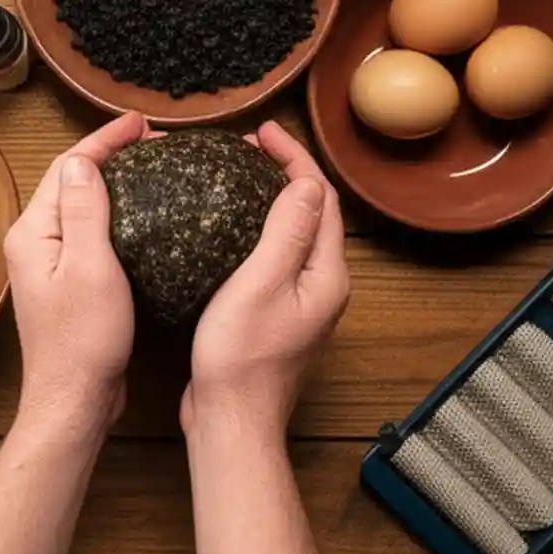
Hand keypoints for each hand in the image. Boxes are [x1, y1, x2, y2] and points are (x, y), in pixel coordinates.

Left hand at [4, 111, 155, 432]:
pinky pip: (90, 232)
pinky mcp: (68, 283)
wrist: (74, 399)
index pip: (68, 167)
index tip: (140, 124)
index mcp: (34, 232)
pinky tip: (143, 215)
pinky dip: (116, 213)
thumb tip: (82, 160)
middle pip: (71, 182)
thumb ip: (83, 211)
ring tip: (150, 167)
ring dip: (114, 181)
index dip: (104, 140)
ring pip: (81, 206)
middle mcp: (35, 242)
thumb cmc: (83, 340)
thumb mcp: (90, 267)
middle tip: (152, 141)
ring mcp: (49, 264)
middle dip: (109, 155)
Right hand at [181, 121, 349, 437]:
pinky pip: (273, 259)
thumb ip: (287, 231)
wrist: (230, 420)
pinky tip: (225, 228)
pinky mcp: (275, 316)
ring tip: (238, 175)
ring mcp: (299, 303)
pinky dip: (255, 231)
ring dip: (270, 200)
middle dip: (285, 173)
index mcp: (326, 274)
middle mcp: (321, 286)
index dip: (294, 159)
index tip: (263, 133)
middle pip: (312, 213)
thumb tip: (307, 182)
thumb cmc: (243, 360)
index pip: (320, 198)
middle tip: (249, 148)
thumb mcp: (262, 283)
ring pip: (292, 235)